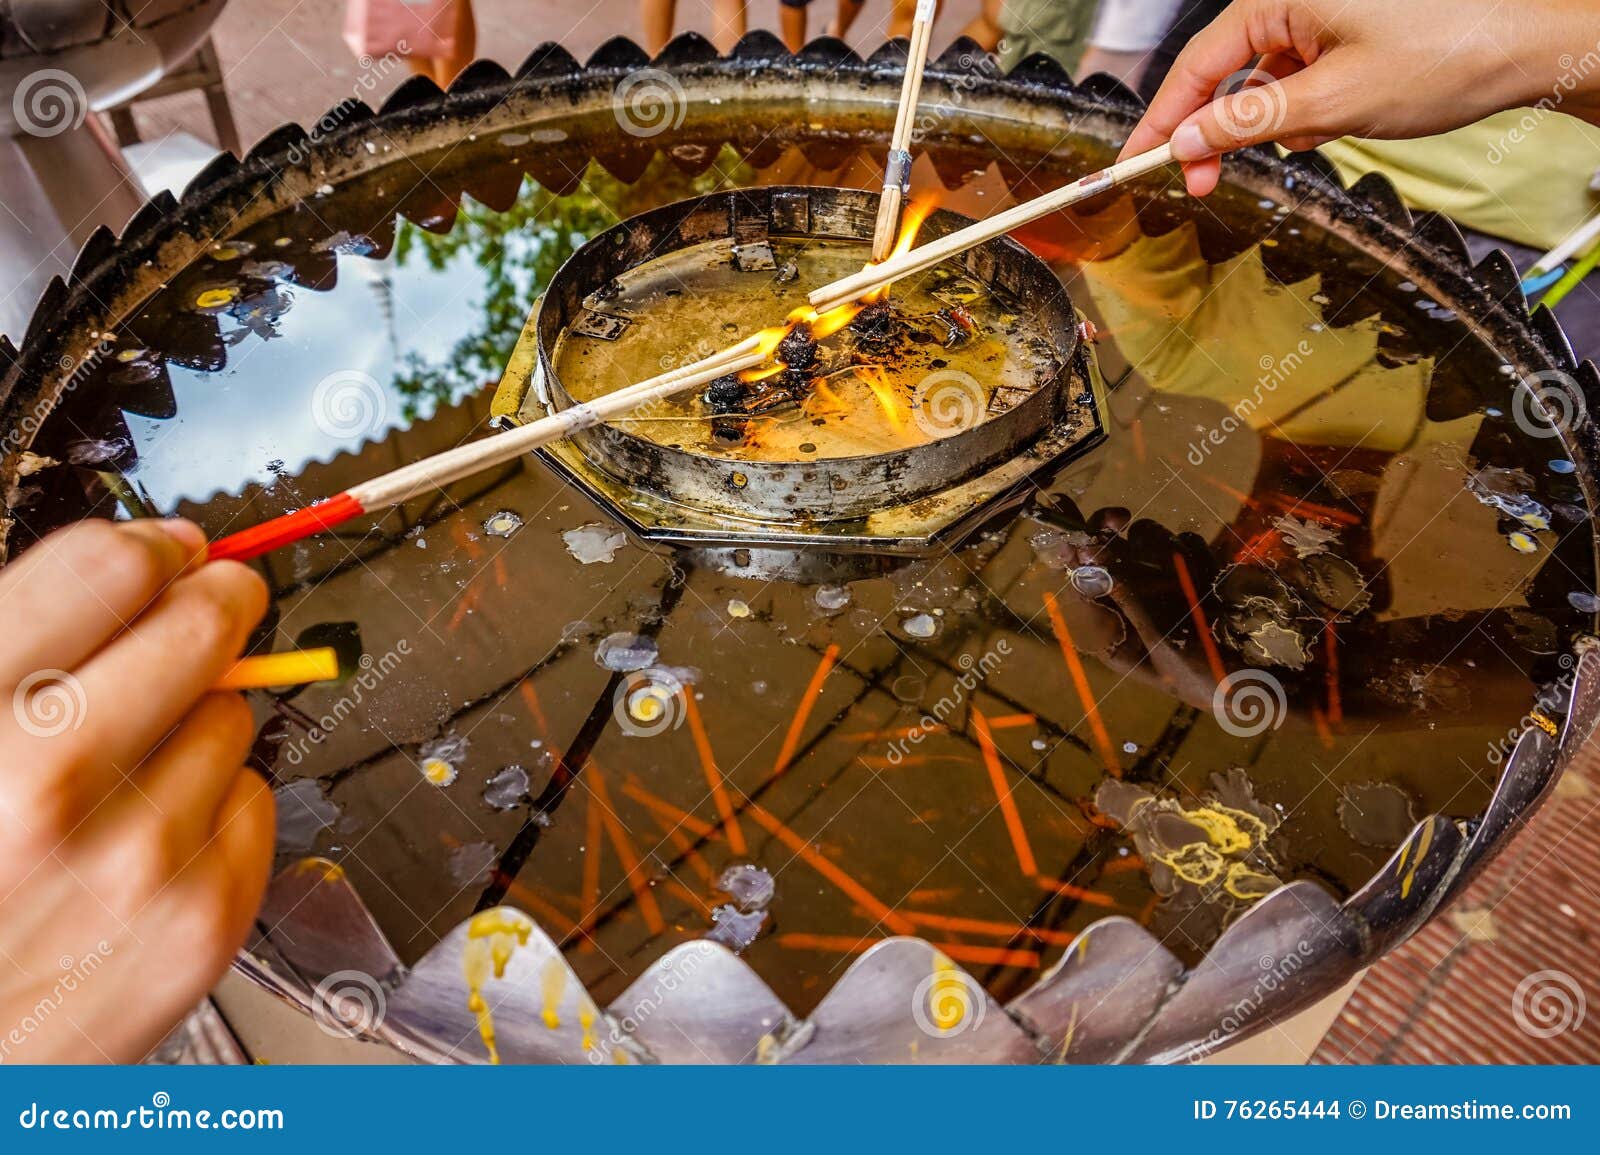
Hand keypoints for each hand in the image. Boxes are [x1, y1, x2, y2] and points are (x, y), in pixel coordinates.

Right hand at [0, 520, 272, 1062]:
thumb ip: (19, 643)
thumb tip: (147, 559)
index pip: (104, 571)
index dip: (146, 547)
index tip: (166, 551)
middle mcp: (44, 791)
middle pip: (201, 626)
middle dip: (214, 602)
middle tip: (213, 601)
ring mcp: (136, 864)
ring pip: (234, 715)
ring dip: (200, 720)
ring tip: (132, 768)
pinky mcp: (201, 925)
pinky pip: (252, 801)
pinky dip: (216, 804)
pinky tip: (152, 837)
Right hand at [1122, 0, 1599, 194]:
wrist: (1525, 48)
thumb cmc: (1444, 55)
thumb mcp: (1333, 102)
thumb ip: (1249, 122)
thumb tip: (1186, 141)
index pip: (1197, 65)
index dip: (1161, 121)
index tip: (1134, 165)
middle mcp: (1294, 1)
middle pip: (1224, 77)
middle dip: (1220, 133)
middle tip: (1202, 186)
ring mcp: (1320, 19)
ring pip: (1263, 87)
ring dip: (1277, 125)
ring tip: (1321, 134)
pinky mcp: (1342, 38)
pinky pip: (1297, 84)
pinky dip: (1306, 114)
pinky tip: (1335, 125)